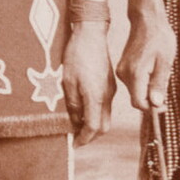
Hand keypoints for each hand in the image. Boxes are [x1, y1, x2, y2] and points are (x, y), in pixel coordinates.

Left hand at [62, 22, 114, 145]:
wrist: (91, 35)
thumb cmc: (76, 56)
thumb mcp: (68, 82)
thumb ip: (73, 105)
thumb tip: (76, 122)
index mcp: (96, 97)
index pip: (93, 128)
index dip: (83, 139)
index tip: (74, 144)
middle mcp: (107, 96)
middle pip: (104, 126)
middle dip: (91, 136)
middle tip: (76, 137)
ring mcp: (111, 90)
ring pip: (106, 117)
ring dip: (94, 125)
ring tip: (78, 124)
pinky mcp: (110, 84)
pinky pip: (106, 106)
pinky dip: (96, 114)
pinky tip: (84, 109)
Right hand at [117, 0, 177, 113]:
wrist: (147, 19)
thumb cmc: (159, 37)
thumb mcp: (165, 61)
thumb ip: (159, 84)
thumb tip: (156, 104)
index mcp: (135, 74)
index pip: (139, 103)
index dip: (153, 109)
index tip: (165, 106)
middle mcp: (124, 74)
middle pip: (137, 98)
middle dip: (152, 99)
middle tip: (166, 89)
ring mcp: (122, 71)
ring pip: (136, 91)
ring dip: (149, 90)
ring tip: (160, 73)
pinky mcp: (123, 68)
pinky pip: (134, 83)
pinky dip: (145, 82)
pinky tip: (153, 69)